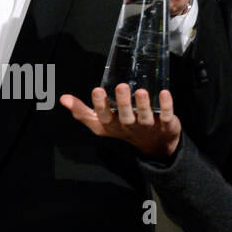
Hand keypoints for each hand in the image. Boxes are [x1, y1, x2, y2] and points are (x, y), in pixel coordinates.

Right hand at [60, 84, 181, 159]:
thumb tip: (63, 99)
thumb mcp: (102, 123)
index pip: (104, 117)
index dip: (100, 105)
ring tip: (140, 91)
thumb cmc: (124, 128)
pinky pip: (167, 116)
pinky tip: (165, 93)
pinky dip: (167, 106)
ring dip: (143, 104)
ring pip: (145, 117)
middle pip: (125, 117)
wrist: (155, 144)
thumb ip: (83, 112)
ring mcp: (148, 126)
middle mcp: (129, 126)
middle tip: (120, 87)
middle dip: (122, 103)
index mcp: (112, 125)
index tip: (97, 90)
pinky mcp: (166, 125)